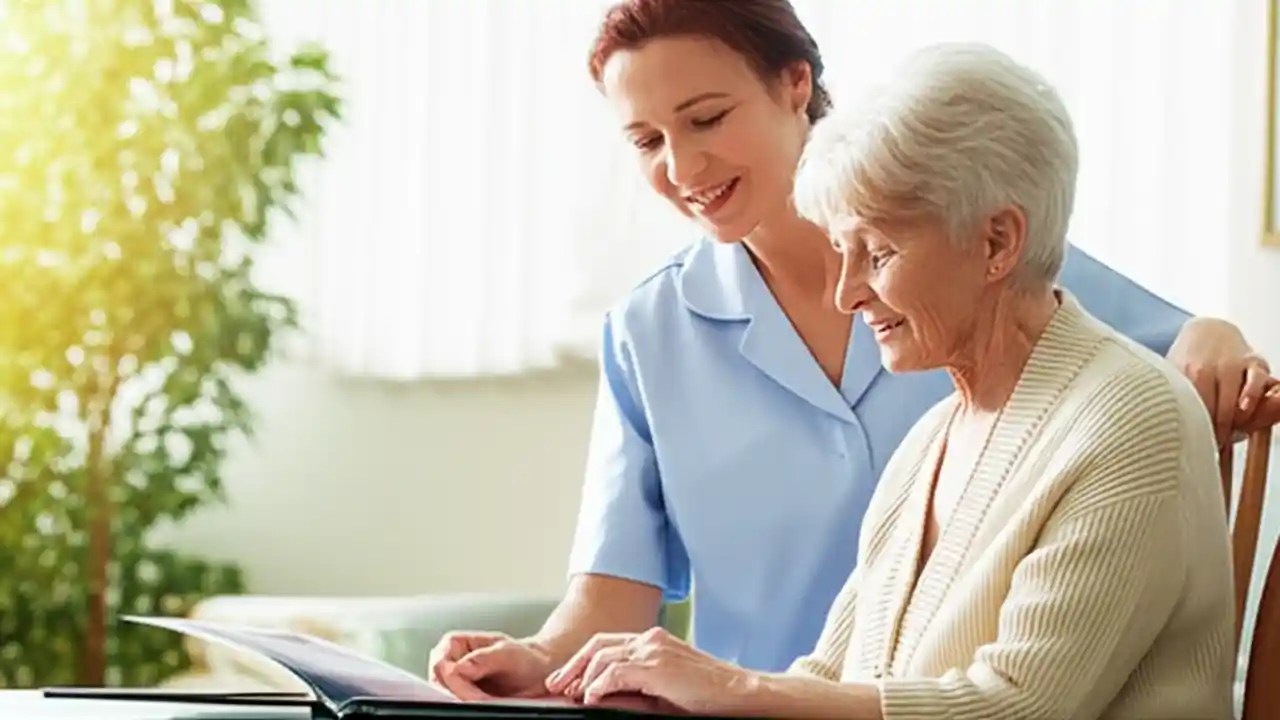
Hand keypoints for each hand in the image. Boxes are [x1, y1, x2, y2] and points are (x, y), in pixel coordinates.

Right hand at [428, 631, 555, 699]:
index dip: (456, 683)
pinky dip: (472, 708)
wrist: (538, 671)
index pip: (440, 666)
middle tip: (487, 701)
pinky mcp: (462, 697)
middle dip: (463, 696)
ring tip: (492, 701)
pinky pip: (458, 707)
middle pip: (440, 686)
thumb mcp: (507, 653)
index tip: (476, 694)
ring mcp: (454, 681)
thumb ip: (482, 659)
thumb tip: (458, 668)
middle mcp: (449, 661)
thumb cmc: (524, 657)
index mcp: (454, 642)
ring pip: (448, 699)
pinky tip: (489, 704)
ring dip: (468, 703)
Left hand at [544, 627, 754, 714]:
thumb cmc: (710, 696)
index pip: (608, 643)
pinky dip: (598, 686)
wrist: (740, 694)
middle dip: (573, 665)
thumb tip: (604, 696)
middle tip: (555, 685)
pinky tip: (590, 698)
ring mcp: (653, 649)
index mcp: (654, 640)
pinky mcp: (656, 665)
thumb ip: (638, 686)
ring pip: (602, 656)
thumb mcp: (667, 687)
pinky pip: (614, 672)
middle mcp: (651, 638)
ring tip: (569, 694)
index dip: (584, 660)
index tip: (568, 679)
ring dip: (581, 677)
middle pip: (598, 645)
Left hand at [1167, 318, 1274, 445]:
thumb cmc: (1186, 361)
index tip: (1189, 448)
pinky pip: (1255, 381)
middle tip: (1210, 449)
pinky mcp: (1254, 361)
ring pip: (1232, 398)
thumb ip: (1172, 397)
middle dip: (1212, 432)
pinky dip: (1251, 396)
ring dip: (1231, 422)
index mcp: (1182, 373)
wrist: (1207, 331)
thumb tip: (1160, 429)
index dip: (1190, 431)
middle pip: (1210, 408)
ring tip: (1225, 437)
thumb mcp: (1172, 375)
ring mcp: (1232, 363)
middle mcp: (1207, 368)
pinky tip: (1244, 410)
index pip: (1187, 408)